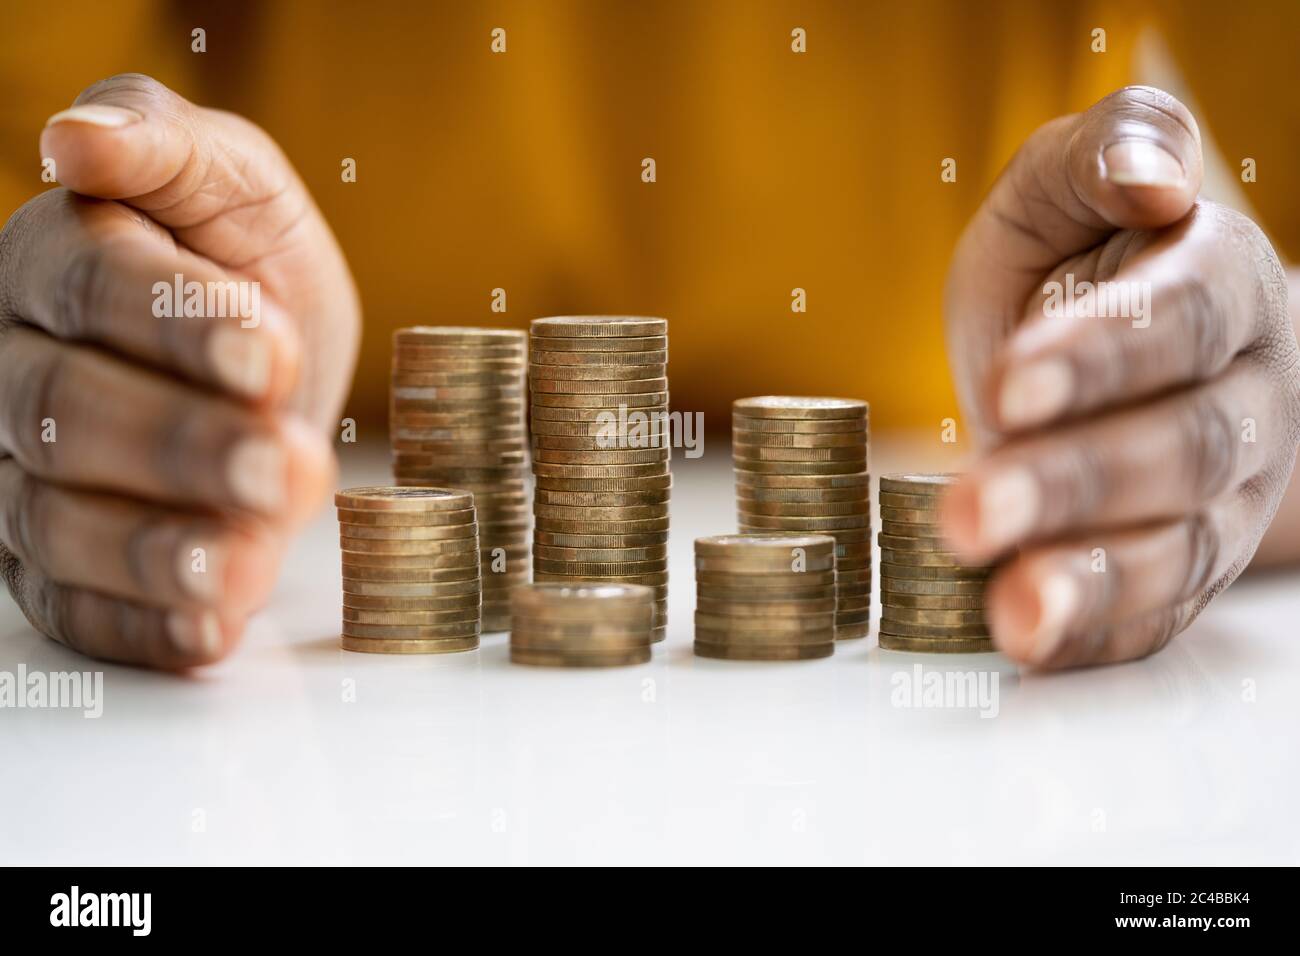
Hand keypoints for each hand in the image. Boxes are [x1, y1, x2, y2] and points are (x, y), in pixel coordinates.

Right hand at [0, 74, 359, 667]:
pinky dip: (145, 627)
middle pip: (64, 413)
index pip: (87, 286)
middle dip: (180, 444)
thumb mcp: (237, 186)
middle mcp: (18, 373)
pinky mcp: (64, 567)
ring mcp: (30, 478)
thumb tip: (78, 137)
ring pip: (58, 522)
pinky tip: (209, 631)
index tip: (263, 350)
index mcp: (53, 264)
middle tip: (282, 462)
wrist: (271, 364)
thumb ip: (170, 151)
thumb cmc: (247, 264)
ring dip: (157, 548)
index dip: (172, 321)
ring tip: (244, 559)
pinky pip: (81, 609)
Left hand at [942, 86, 1299, 668]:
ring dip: (1091, 581)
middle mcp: (1242, 400)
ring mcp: (1223, 497)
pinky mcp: (1182, 568)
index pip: (1181, 320)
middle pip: (1182, 448)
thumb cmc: (1073, 259)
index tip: (1010, 384)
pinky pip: (1154, 614)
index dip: (1103, 355)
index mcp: (1222, 289)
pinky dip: (1095, 636)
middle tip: (970, 512)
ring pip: (1179, 547)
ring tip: (1012, 609)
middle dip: (1075, 483)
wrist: (1096, 347)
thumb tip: (1154, 177)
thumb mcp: (1065, 188)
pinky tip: (1029, 646)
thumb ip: (1106, 153)